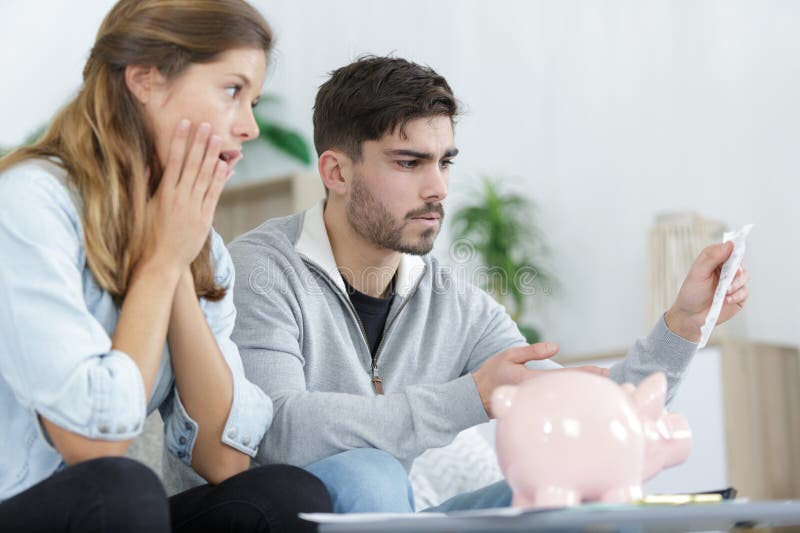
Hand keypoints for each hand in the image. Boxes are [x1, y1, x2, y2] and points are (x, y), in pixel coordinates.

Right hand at [140, 120, 228, 271]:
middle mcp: (180, 198)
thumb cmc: (148, 236)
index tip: (185, 124)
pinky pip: (214, 195)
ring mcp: (194, 209)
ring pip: (205, 177)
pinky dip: (220, 180)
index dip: (180, 141)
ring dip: (212, 156)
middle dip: (199, 143)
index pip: (174, 161)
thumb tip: (148, 163)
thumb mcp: (143, 208)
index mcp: (163, 194)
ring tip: (218, 139)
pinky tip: (225, 166)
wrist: (161, 262)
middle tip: (207, 124)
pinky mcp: (205, 219)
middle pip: (192, 165)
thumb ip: (147, 185)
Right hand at [472, 343, 608, 416]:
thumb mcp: (509, 356)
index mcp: (529, 380)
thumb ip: (533, 351)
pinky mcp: (535, 408)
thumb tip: (557, 346)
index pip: (562, 376)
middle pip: (568, 390)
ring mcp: (536, 404)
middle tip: (614, 383)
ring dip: (582, 394)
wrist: (476, 398)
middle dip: (590, 386)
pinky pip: (556, 403)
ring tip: (604, 390)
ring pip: (564, 398)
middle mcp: (535, 394)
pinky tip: (582, 398)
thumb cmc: (492, 374)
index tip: (602, 371)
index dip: (583, 373)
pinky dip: (570, 399)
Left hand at [665, 242, 749, 341]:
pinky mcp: (738, 295)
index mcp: (714, 259)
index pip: (728, 248)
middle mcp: (725, 269)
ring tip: (724, 292)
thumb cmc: (691, 293)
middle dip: (736, 270)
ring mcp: (733, 282)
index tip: (733, 256)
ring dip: (736, 284)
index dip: (733, 250)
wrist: (691, 316)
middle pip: (739, 262)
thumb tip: (729, 244)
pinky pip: (745, 291)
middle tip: (730, 276)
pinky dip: (737, 295)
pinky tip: (726, 300)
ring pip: (745, 276)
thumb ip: (712, 258)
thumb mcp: (698, 273)